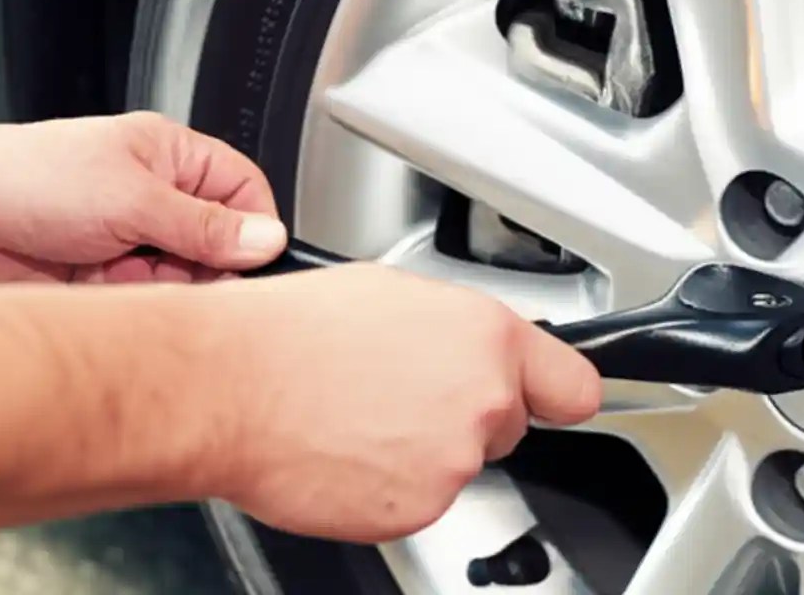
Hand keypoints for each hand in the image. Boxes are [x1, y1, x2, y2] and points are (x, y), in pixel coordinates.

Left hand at [0, 112, 286, 282]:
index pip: (243, 190)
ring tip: (130, 277)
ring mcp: (130, 238)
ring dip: (164, 287)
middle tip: (189, 277)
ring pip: (183, 278)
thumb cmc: (27, 177)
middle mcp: (155, 196)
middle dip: (205, 265)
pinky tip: (109, 292)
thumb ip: (206, 227)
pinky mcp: (106, 276)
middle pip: (218, 242)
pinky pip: (146, 301)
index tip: (251, 258)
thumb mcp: (134, 200)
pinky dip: (136, 305)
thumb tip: (267, 239)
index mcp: (171, 156)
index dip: (254, 226)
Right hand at [185, 264, 602, 542]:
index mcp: (486, 338)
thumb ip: (455, 329)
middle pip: (505, 425)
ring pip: (456, 464)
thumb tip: (468, 345)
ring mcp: (451, 461)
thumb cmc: (291, 333)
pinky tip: (345, 449)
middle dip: (465, 416)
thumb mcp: (391, 294)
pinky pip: (416, 500)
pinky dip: (387, 485)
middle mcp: (482, 401)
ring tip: (357, 417)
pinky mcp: (415, 509)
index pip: (574, 386)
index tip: (551, 398)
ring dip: (420, 451)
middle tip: (401, 395)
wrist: (230, 386)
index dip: (555, 393)